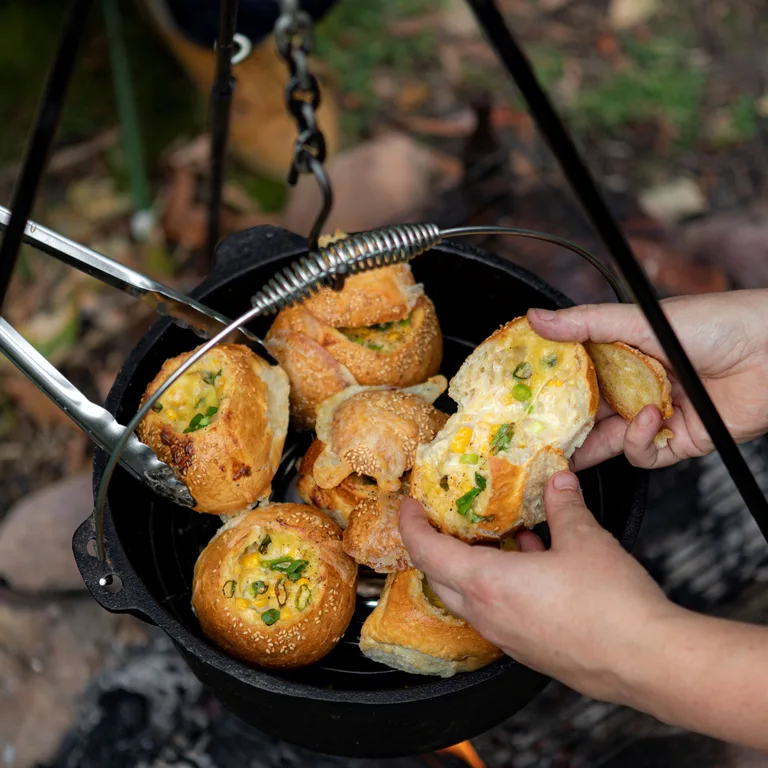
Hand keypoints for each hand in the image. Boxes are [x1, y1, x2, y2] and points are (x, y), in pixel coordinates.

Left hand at [399, 472, 676, 704]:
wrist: (648, 661)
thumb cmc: (611, 605)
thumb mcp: (584, 539)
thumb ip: (564, 506)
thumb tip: (559, 482)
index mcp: (487, 583)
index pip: (426, 551)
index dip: (411, 524)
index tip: (410, 505)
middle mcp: (488, 614)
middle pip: (439, 576)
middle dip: (436, 545)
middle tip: (445, 518)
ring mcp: (507, 637)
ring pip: (469, 596)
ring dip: (473, 564)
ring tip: (500, 536)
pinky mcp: (529, 650)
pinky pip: (498, 612)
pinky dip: (500, 585)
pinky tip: (534, 564)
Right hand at [528, 290, 767, 469]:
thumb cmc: (715, 323)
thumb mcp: (639, 319)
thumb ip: (586, 323)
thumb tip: (537, 318)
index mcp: (623, 355)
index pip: (576, 378)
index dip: (551, 390)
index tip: (525, 398)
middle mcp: (636, 387)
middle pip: (588, 415)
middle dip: (565, 427)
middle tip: (540, 436)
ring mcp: (654, 415)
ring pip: (610, 441)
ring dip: (597, 441)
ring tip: (594, 430)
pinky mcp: (678, 441)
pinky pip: (644, 454)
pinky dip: (640, 441)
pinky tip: (649, 419)